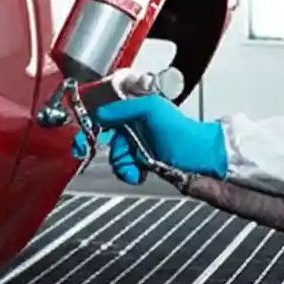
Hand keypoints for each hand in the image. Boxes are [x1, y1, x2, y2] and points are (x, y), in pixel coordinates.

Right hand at [72, 96, 226, 184]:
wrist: (202, 161)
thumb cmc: (182, 133)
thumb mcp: (152, 110)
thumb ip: (124, 108)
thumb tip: (101, 114)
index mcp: (137, 109)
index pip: (107, 112)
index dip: (93, 123)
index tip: (82, 136)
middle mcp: (136, 125)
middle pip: (107, 137)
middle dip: (110, 150)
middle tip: (110, 156)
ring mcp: (139, 144)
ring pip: (115, 155)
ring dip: (121, 164)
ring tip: (133, 170)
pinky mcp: (143, 162)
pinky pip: (125, 167)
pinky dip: (128, 173)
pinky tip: (138, 175)